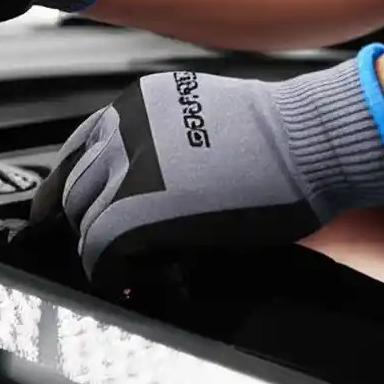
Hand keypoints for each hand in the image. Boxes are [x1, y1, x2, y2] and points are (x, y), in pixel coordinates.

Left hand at [30, 57, 383, 281]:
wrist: (314, 143)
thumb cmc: (286, 136)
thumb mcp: (206, 121)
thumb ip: (164, 145)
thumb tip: (152, 185)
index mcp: (138, 105)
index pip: (79, 148)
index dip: (73, 186)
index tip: (69, 210)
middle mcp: (122, 130)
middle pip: (74, 188)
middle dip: (87, 222)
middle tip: (111, 251)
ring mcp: (124, 171)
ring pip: (83, 222)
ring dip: (104, 249)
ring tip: (136, 268)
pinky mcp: (133, 212)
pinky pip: (100, 253)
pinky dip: (114, 273)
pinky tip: (145, 279)